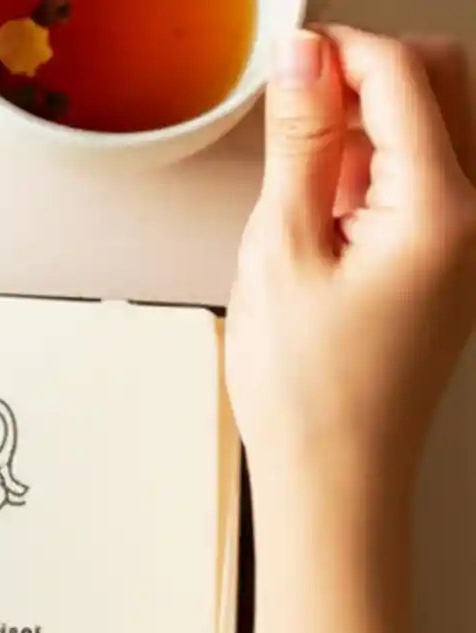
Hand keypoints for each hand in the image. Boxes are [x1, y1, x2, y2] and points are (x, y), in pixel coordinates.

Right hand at [228, 25, 474, 632]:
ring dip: (368, 124)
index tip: (282, 57)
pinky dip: (375, 169)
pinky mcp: (450, 256)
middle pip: (442, 83)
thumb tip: (303, 55)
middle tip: (295, 117)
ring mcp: (470, 236)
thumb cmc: (309, 386)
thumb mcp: (283, 247)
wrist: (336, 474)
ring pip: (434, 125)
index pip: (405, 74)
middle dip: (363, 76)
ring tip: (307, 186)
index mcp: (443, 207)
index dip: (337, 49)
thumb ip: (300, 139)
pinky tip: (327, 215)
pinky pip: (426, 176)